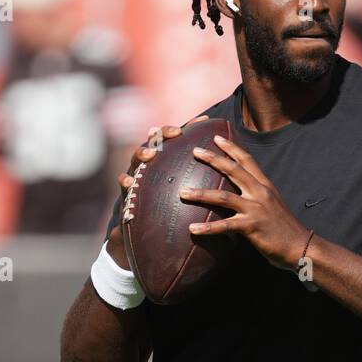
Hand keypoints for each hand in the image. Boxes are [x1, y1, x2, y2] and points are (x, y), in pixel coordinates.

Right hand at [110, 117, 208, 267]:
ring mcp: (139, 179)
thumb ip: (210, 186)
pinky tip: (128, 181)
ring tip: (150, 154)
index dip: (192, 127)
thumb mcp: (195, 200)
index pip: (181, 142)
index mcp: (171, 165)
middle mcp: (154, 167)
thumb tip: (238, 178)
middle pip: (156, 142)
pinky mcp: (127, 194)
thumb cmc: (176, 217)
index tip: (204, 120)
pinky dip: (124, 181)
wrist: (151, 241)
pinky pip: (123, 185)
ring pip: (136, 159)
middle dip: (163, 134)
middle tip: (174, 132)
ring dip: (142, 153)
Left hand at [179, 134, 308, 270]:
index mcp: (265, 186)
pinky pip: (225, 226)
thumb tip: (244, 197)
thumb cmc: (285, 229)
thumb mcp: (274, 206)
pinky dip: (208, 228)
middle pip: (233, 170)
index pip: (247, 160)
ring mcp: (255, 209)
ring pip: (223, 197)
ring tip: (182, 192)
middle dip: (213, 159)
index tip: (216, 138)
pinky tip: (193, 229)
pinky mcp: (251, 227)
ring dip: (201, 194)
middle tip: (195, 151)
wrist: (301, 246)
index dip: (232, 147)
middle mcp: (260, 193)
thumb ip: (259, 198)